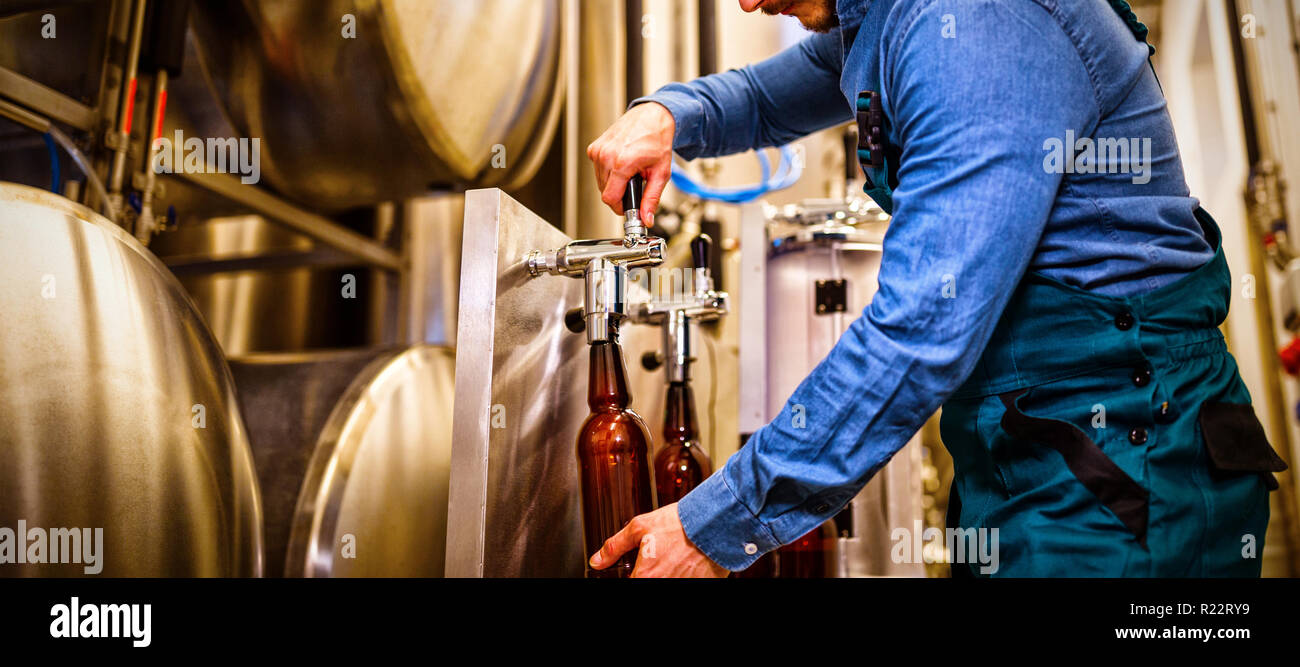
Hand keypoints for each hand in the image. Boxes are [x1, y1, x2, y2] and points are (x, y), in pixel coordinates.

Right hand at [586, 102, 674, 224]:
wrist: (652, 117)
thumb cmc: (657, 140)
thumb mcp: (660, 173)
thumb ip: (652, 199)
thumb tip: (646, 218)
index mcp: (621, 163)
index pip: (609, 199)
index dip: (620, 207)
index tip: (628, 207)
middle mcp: (606, 155)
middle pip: (604, 192)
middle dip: (619, 194)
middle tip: (634, 185)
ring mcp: (598, 150)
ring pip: (600, 182)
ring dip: (613, 183)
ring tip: (629, 172)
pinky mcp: (594, 147)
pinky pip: (597, 170)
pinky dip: (608, 172)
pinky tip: (621, 164)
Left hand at [589, 503, 729, 577]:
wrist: (714, 523)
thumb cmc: (680, 525)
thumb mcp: (640, 527)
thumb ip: (614, 546)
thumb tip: (597, 560)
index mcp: (645, 577)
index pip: (628, 583)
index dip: (630, 575)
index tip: (635, 568)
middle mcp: (663, 586)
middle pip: (647, 582)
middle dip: (648, 573)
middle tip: (656, 559)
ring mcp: (682, 587)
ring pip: (666, 583)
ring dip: (667, 573)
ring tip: (672, 558)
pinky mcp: (700, 585)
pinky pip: (684, 582)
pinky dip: (682, 574)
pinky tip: (684, 563)